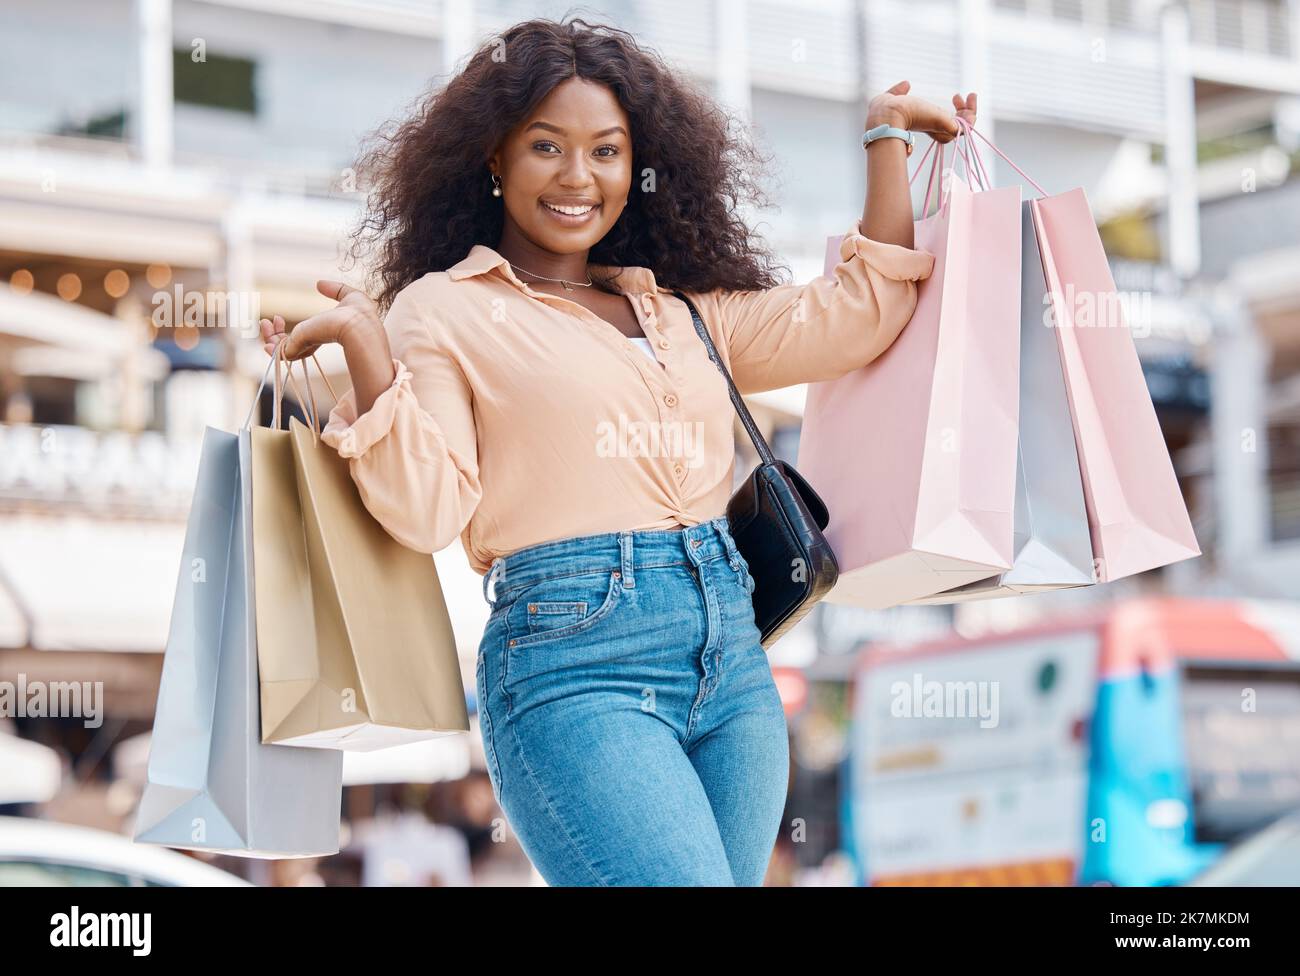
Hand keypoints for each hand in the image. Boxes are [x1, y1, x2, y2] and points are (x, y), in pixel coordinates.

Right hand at [259, 279, 380, 359]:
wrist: (357, 324)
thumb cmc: (358, 313)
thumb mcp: (347, 296)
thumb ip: (334, 290)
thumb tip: (319, 284)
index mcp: (325, 334)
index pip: (302, 339)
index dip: (286, 331)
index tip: (279, 317)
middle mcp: (315, 343)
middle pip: (289, 346)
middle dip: (275, 335)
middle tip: (267, 322)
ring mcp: (309, 347)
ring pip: (284, 351)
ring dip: (270, 339)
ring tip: (264, 324)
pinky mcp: (302, 348)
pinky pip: (282, 355)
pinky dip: (272, 349)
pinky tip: (266, 342)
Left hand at [866, 80, 976, 143]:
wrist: (888, 115)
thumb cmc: (886, 108)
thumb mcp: (894, 96)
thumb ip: (900, 91)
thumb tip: (906, 84)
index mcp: (923, 124)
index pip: (944, 123)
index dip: (953, 111)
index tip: (955, 96)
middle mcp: (933, 129)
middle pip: (956, 128)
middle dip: (966, 112)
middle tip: (964, 96)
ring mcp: (939, 130)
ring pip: (964, 128)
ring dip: (972, 112)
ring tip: (972, 96)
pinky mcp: (945, 129)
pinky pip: (967, 128)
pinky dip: (972, 116)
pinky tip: (971, 100)